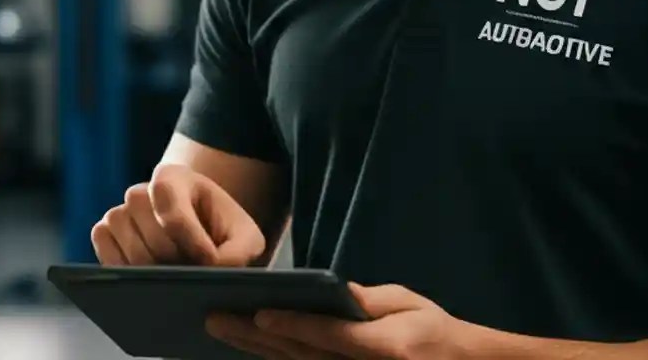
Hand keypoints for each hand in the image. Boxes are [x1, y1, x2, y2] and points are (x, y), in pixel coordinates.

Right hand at [91, 164, 265, 266]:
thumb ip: (238, 250)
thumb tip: (213, 266)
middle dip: (171, 254)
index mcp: (174, 177)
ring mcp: (119, 212)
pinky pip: (104, 248)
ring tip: (170, 273)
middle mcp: (141, 191)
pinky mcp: (104, 233)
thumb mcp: (244, 237)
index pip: (172, 206)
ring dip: (148, 263)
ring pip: (124, 237)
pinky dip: (124, 266)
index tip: (208, 260)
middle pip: (146, 224)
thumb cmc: (222, 233)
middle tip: (189, 269)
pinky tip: (147, 277)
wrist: (200, 238)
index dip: (191, 239)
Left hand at [206, 282, 487, 358]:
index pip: (328, 336)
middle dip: (254, 336)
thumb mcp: (406, 304)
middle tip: (216, 317)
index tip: (259, 313)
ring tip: (221, 329)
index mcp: (383, 348)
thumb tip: (331, 293)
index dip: (293, 325)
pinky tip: (245, 347)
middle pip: (298, 355)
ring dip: (253, 350)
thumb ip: (369, 301)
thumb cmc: (431, 330)